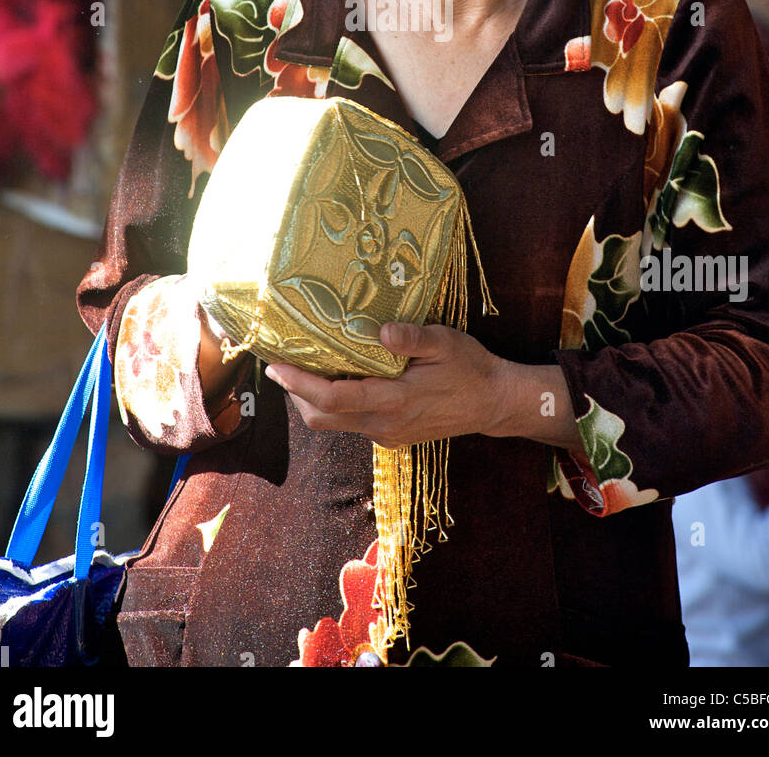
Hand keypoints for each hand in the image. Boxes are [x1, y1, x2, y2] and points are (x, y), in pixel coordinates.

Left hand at [263, 322, 504, 447]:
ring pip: (334, 423)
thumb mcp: (446, 342)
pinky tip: (337, 377)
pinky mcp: (391, 436)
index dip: (299, 383)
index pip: (333, 398)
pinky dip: (334, 404)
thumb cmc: (470, 368)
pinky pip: (351, 423)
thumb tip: (382, 331)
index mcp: (394, 401)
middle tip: (279, 363)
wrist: (493, 403)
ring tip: (301, 367)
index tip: (276, 366)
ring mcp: (386, 435)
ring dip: (312, 399)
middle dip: (295, 393)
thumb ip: (413, 337)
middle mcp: (384, 425)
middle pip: (322, 417)